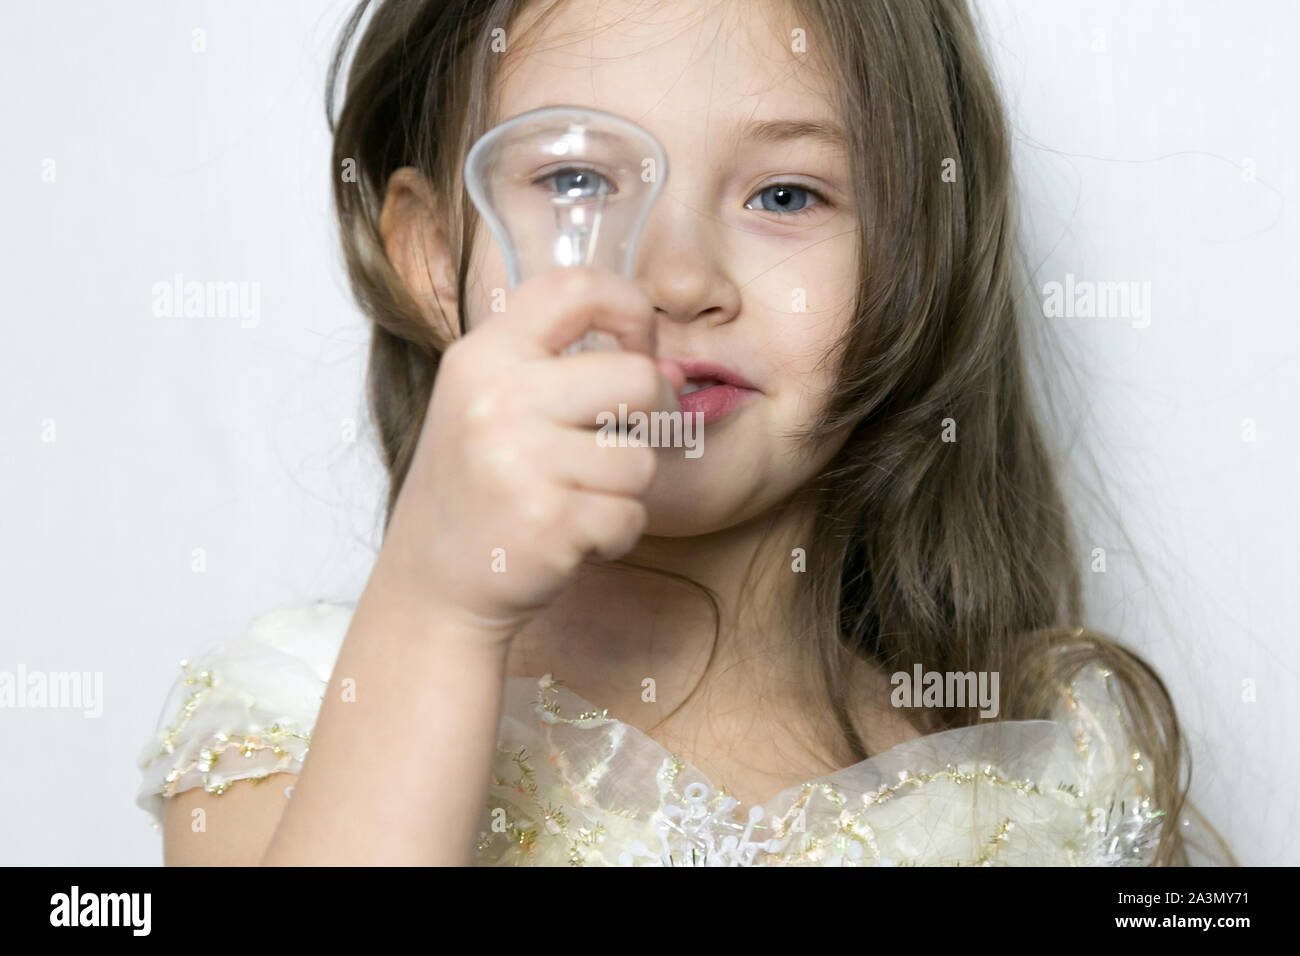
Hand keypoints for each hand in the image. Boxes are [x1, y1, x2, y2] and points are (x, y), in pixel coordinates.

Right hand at [375, 266, 683, 644]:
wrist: (431, 585)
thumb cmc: (478, 490)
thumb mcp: (495, 406)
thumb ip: (571, 373)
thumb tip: (670, 368)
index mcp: (483, 356)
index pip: (576, 287)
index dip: (630, 307)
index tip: (637, 344)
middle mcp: (497, 398)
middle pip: (638, 378)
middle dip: (653, 413)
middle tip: (624, 439)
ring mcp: (520, 461)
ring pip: (641, 458)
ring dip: (624, 488)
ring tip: (576, 500)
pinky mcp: (548, 520)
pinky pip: (630, 516)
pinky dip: (614, 534)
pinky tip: (572, 537)